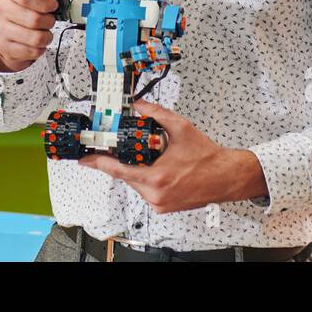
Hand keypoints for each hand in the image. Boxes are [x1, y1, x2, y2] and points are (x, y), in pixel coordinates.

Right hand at [0, 0, 57, 72]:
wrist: (7, 33)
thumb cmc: (24, 12)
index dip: (44, 2)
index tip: (53, 5)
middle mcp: (2, 9)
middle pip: (34, 19)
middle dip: (49, 21)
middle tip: (50, 21)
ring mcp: (1, 29)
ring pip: (36, 38)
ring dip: (47, 37)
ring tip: (45, 33)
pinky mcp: (4, 46)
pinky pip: (33, 51)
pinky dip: (40, 48)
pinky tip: (36, 43)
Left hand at [79, 100, 267, 212]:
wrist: (226, 177)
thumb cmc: (208, 158)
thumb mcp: (180, 128)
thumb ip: (156, 113)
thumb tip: (138, 105)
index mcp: (157, 177)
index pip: (118, 171)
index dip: (98, 163)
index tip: (84, 159)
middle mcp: (155, 195)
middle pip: (125, 176)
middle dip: (123, 161)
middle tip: (124, 148)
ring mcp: (159, 204)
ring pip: (135, 183)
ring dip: (136, 169)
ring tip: (154, 157)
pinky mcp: (163, 207)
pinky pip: (145, 190)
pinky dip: (146, 178)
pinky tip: (159, 168)